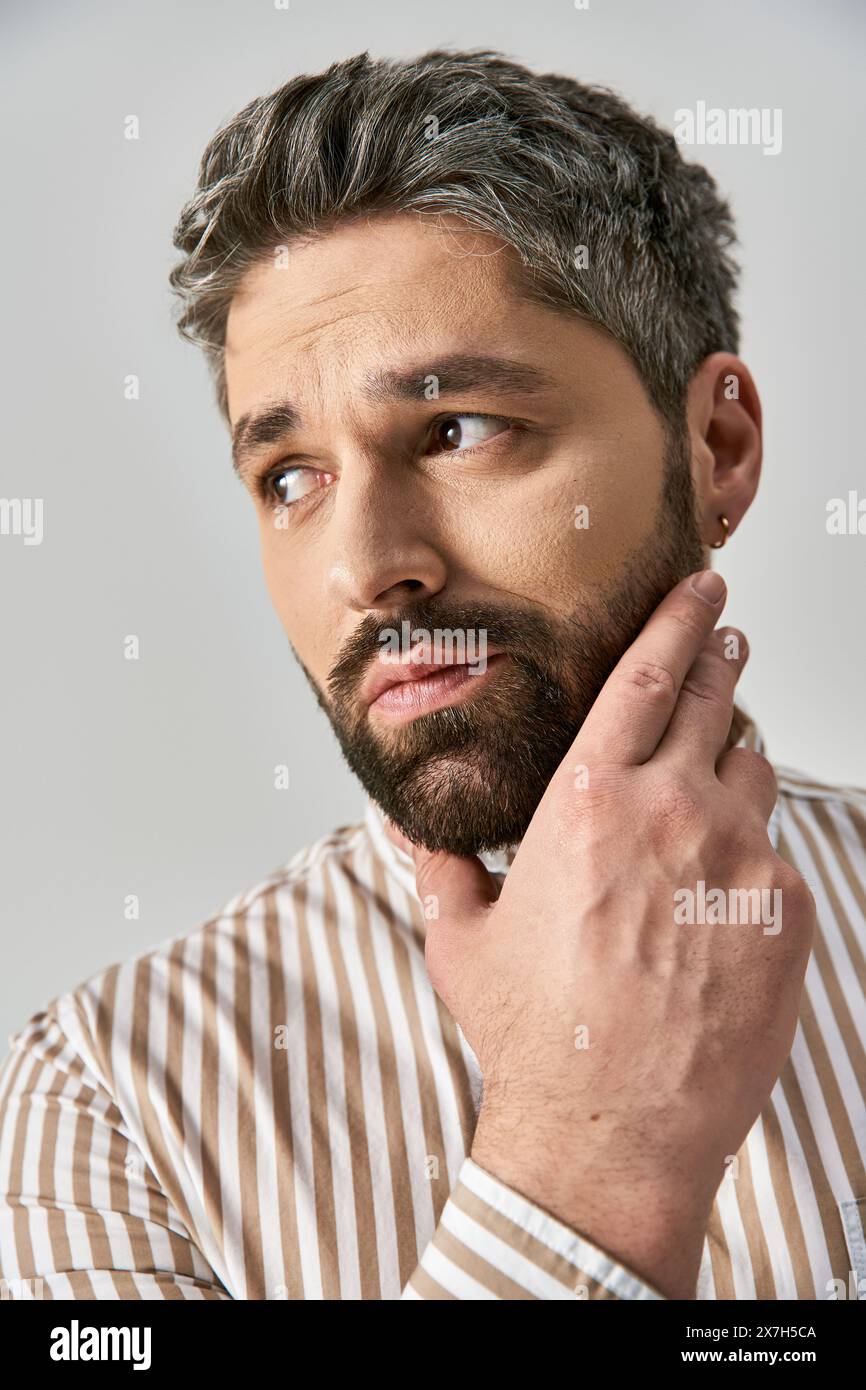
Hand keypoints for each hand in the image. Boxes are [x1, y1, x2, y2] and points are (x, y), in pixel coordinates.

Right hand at [388, 571, 815, 1297]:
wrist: (612, 1129)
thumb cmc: (532, 1032)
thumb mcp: (461, 939)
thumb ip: (439, 864)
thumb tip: (403, 823)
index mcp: (590, 800)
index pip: (648, 676)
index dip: (679, 620)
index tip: (702, 589)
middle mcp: (673, 811)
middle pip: (714, 702)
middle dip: (720, 660)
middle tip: (726, 639)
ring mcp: (739, 859)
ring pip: (752, 772)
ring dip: (733, 759)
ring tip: (712, 777)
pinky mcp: (783, 912)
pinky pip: (773, 855)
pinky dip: (748, 855)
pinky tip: (717, 894)